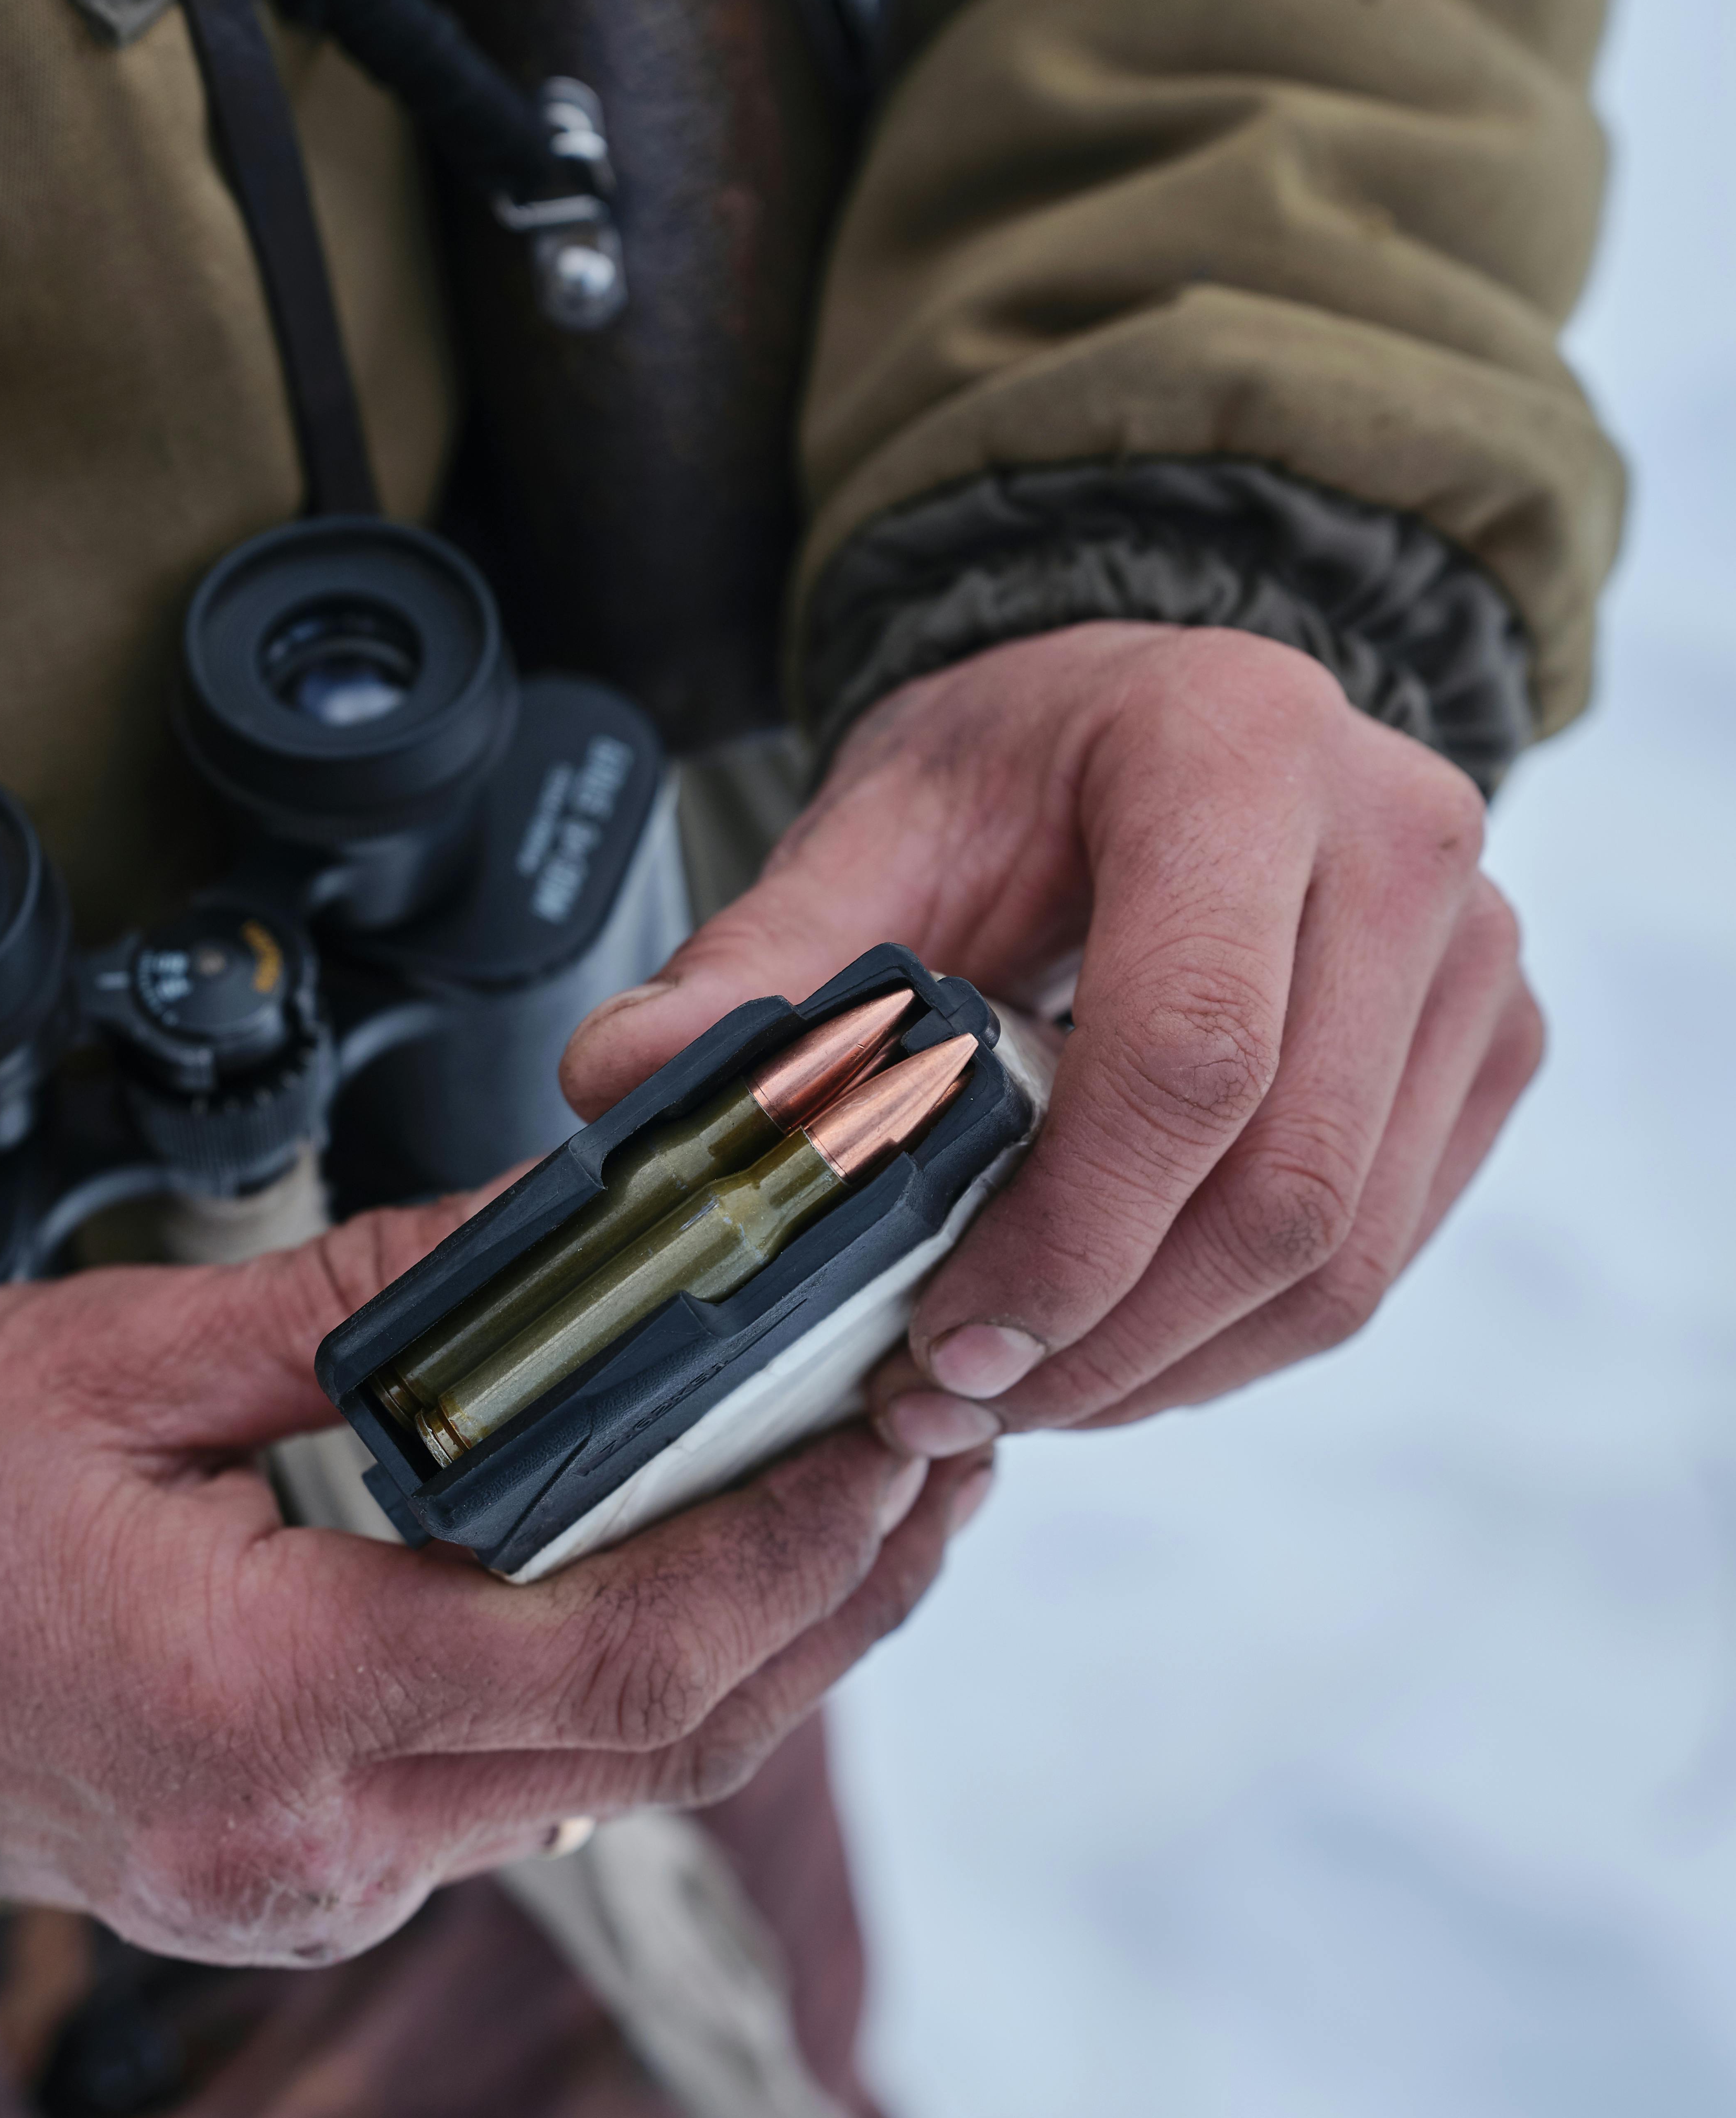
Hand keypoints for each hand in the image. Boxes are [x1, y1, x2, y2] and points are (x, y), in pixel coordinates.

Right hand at [0, 1207, 981, 1962]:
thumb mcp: (124, 1358)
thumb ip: (359, 1301)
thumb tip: (550, 1224)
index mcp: (263, 1701)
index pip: (613, 1654)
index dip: (791, 1559)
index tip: (896, 1450)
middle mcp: (315, 1841)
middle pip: (660, 1743)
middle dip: (832, 1605)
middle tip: (939, 1463)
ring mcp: (318, 1890)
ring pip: (619, 1786)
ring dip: (762, 1653)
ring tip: (866, 1510)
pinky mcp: (316, 1887)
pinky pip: (532, 1796)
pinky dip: (645, 1690)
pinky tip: (699, 1579)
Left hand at [561, 622, 1541, 1442]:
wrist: (1155, 721)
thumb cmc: (1017, 772)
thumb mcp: (873, 823)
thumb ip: (760, 962)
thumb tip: (626, 1081)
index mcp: (1239, 752)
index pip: (1193, 1056)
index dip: (1070, 1236)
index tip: (939, 1338)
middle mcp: (1398, 839)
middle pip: (1281, 1186)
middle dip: (1106, 1336)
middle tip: (950, 1396)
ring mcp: (1473, 951)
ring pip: (1344, 1255)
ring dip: (1168, 1366)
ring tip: (1014, 1388)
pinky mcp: (1490, 1043)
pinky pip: (1381, 1254)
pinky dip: (1235, 1337)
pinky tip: (1111, 1340)